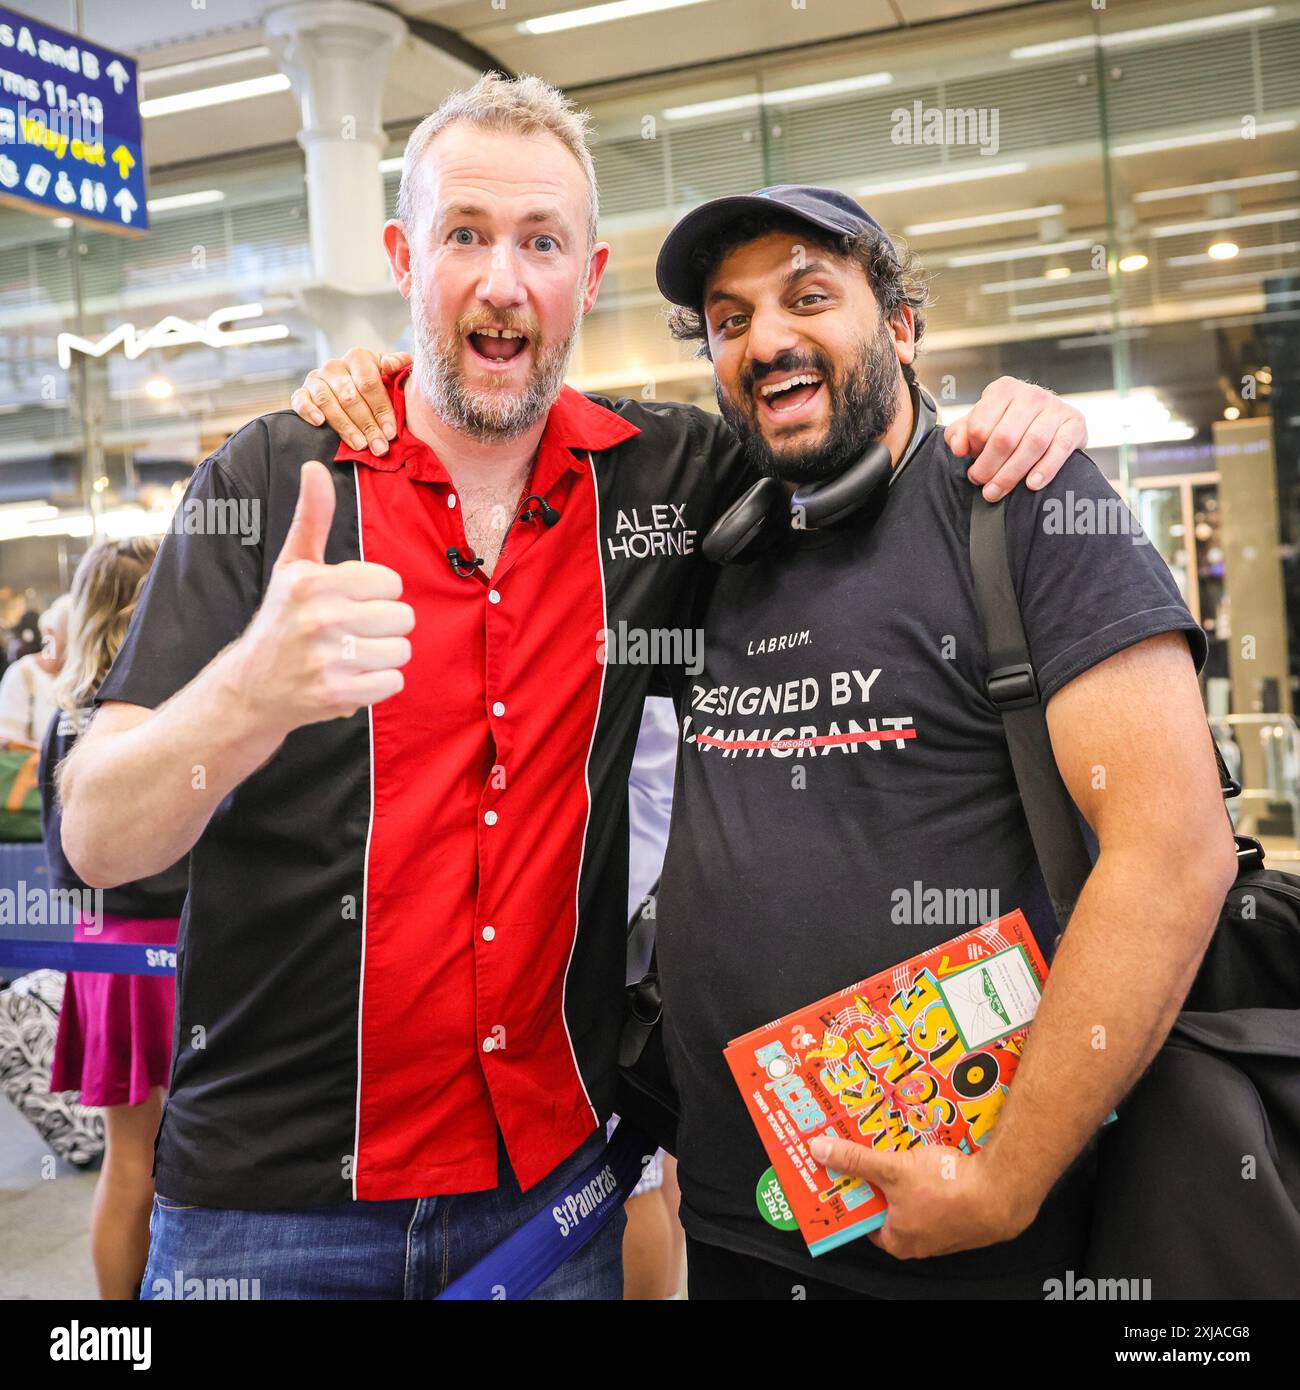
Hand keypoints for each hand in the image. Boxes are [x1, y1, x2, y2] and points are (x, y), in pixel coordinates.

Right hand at [229, 461, 413, 733]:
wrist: (252, 686)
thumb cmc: (283, 617)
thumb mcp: (294, 565)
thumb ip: (312, 517)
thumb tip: (314, 467)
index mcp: (312, 582)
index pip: (391, 582)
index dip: (377, 593)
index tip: (349, 602)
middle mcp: (318, 618)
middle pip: (404, 617)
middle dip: (385, 625)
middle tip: (353, 632)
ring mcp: (326, 660)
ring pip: (402, 651)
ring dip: (384, 655)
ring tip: (353, 655)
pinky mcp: (336, 696)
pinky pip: (393, 683)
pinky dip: (379, 683)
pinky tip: (353, 678)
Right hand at [290, 348, 412, 455]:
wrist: (353, 385)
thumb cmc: (378, 382)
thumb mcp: (393, 371)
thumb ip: (399, 364)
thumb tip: (389, 365)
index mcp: (358, 357)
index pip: (369, 384)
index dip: (381, 409)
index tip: (391, 432)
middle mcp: (334, 365)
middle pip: (350, 396)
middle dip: (367, 424)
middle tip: (378, 446)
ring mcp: (316, 378)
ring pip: (327, 401)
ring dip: (344, 425)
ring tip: (359, 444)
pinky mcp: (302, 392)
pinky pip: (300, 400)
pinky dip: (308, 411)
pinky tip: (319, 423)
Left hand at [808, 1134, 1036, 1259]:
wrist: (1002, 1192)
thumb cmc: (947, 1190)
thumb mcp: (892, 1170)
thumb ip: (855, 1160)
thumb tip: (819, 1151)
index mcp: (897, 1240)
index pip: (861, 1218)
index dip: (849, 1192)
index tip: (839, 1170)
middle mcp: (918, 1241)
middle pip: (885, 1203)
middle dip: (876, 1176)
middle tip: (864, 1149)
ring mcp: (941, 1228)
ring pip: (910, 1194)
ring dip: (902, 1171)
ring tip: (893, 1143)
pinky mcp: (960, 1212)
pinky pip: (933, 1190)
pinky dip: (925, 1172)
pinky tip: (924, 1151)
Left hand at [944, 377, 1087, 501]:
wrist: (1051, 421)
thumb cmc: (1009, 424)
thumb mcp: (981, 423)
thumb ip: (961, 434)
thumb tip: (958, 448)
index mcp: (1003, 390)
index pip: (980, 424)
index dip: (973, 450)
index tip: (972, 464)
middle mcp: (1031, 394)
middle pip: (1005, 437)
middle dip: (989, 467)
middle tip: (982, 485)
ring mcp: (1055, 407)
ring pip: (1032, 445)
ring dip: (1012, 474)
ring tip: (997, 492)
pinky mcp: (1075, 423)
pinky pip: (1060, 448)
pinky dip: (1046, 469)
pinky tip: (1032, 484)